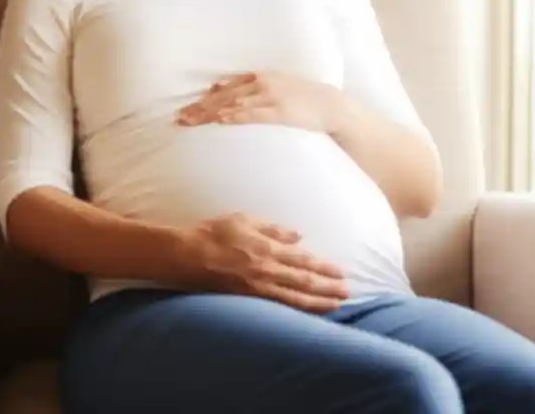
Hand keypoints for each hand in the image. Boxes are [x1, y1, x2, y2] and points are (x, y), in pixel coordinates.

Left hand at [176, 71, 340, 132]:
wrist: (330, 104)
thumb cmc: (303, 99)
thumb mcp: (277, 87)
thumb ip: (253, 89)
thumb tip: (226, 94)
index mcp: (260, 77)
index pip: (226, 87)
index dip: (205, 99)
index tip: (187, 108)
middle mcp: (262, 84)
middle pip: (224, 96)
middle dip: (200, 107)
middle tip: (180, 117)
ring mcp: (271, 96)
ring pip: (233, 104)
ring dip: (210, 112)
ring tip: (191, 121)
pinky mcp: (280, 111)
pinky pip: (253, 113)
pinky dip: (236, 115)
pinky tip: (221, 119)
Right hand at [179, 211, 349, 311]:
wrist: (184, 254)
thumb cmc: (213, 233)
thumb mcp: (245, 220)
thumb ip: (273, 230)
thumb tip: (298, 236)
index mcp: (268, 248)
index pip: (303, 260)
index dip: (325, 267)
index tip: (342, 272)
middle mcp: (267, 269)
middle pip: (305, 281)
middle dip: (329, 287)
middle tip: (349, 292)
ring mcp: (257, 287)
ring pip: (294, 298)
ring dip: (318, 302)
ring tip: (337, 305)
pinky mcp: (246, 298)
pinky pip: (276, 306)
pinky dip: (295, 310)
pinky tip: (307, 313)